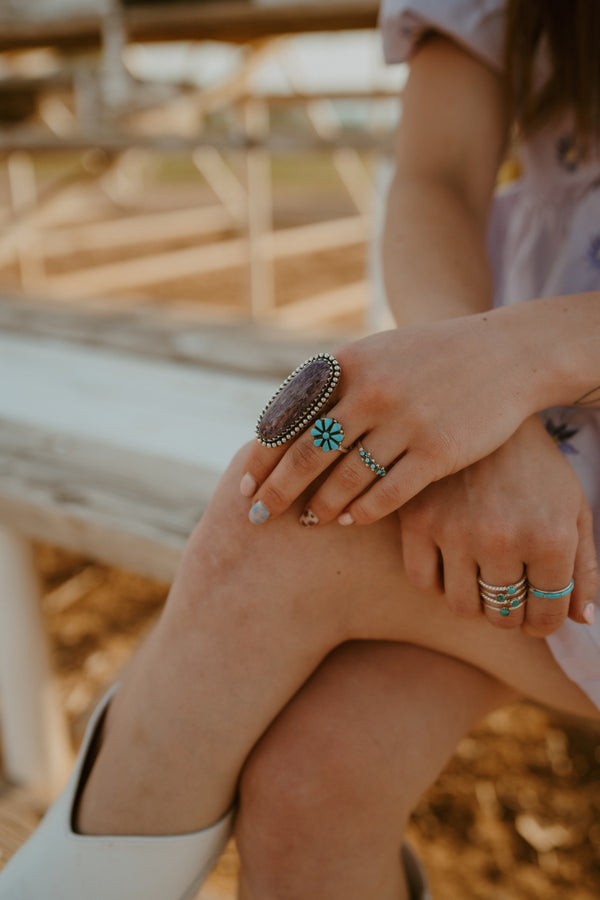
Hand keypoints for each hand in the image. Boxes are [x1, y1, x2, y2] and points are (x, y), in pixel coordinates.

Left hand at [241, 315, 541, 525]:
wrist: (504, 355)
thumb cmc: (429, 359)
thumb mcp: (376, 355)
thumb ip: (333, 385)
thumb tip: (280, 425)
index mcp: (349, 365)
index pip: (289, 418)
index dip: (263, 457)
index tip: (245, 486)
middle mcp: (372, 392)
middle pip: (309, 454)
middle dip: (278, 490)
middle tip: (259, 517)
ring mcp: (406, 422)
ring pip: (346, 478)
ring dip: (320, 505)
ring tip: (308, 520)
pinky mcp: (438, 451)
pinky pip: (388, 493)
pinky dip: (362, 511)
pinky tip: (349, 521)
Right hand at [397, 416, 597, 635]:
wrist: (484, 405)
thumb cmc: (536, 463)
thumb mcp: (572, 507)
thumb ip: (584, 567)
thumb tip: (583, 619)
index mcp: (550, 537)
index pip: (548, 615)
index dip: (544, 620)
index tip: (537, 612)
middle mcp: (503, 539)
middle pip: (503, 615)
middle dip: (510, 611)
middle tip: (508, 590)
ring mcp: (455, 531)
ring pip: (462, 606)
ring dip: (474, 600)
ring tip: (480, 575)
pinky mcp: (417, 519)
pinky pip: (422, 581)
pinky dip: (437, 581)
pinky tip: (450, 560)